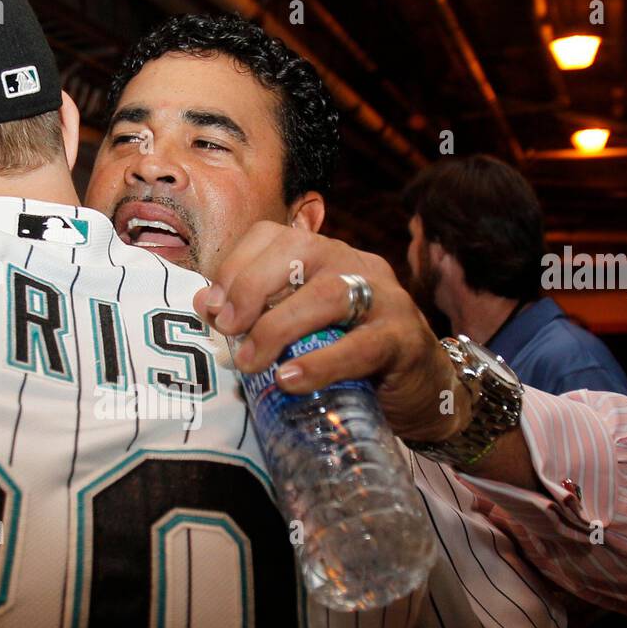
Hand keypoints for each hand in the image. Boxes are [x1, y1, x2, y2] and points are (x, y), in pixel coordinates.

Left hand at [194, 221, 468, 441]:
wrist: (420, 392)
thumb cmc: (350, 358)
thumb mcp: (298, 333)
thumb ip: (256, 314)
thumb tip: (206, 303)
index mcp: (324, 256)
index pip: (273, 236)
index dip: (235, 266)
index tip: (215, 309)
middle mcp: (354, 264)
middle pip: (298, 251)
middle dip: (252, 288)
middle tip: (229, 331)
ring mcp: (384, 297)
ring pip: (327, 293)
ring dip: (278, 327)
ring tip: (252, 362)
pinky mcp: (404, 338)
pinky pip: (362, 344)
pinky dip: (321, 362)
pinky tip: (291, 380)